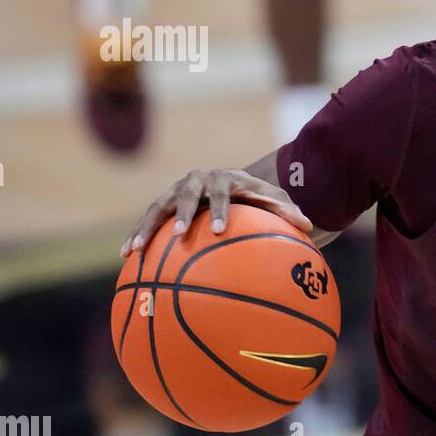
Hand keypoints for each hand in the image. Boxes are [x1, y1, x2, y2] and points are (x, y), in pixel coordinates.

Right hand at [119, 168, 312, 256]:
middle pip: (185, 195)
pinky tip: (127, 257)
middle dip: (181, 214)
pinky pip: (147, 221)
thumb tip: (309, 225)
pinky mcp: (162, 205)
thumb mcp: (275, 200)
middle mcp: (196, 181)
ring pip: (157, 207)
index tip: (220, 230)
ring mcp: (175, 192)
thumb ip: (288, 210)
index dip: (220, 209)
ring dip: (146, 227)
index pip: (222, 192)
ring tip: (135, 250)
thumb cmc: (258, 196)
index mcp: (224, 178)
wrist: (232, 184)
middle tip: (180, 235)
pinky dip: (136, 235)